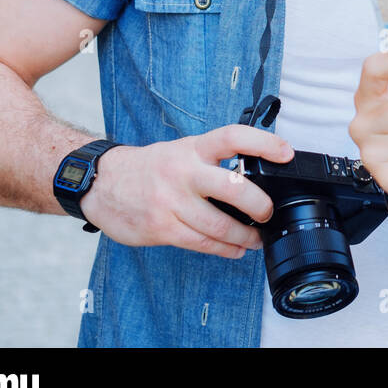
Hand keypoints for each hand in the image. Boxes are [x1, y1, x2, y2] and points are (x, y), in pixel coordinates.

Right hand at [78, 124, 294, 257]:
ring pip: (219, 224)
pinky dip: (223, 249)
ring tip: (256, 238)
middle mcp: (183, 172)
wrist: (102, 183)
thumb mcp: (182, 151)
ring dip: (244, 236)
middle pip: (232, 187)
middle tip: (269, 212)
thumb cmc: (151, 168)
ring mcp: (171, 202)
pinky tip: (235, 249)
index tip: (286, 152)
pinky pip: (201, 242)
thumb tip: (254, 178)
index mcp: (192, 148)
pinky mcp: (162, 228)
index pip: (233, 137)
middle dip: (259, 204)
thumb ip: (213, 162)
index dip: (263, 142)